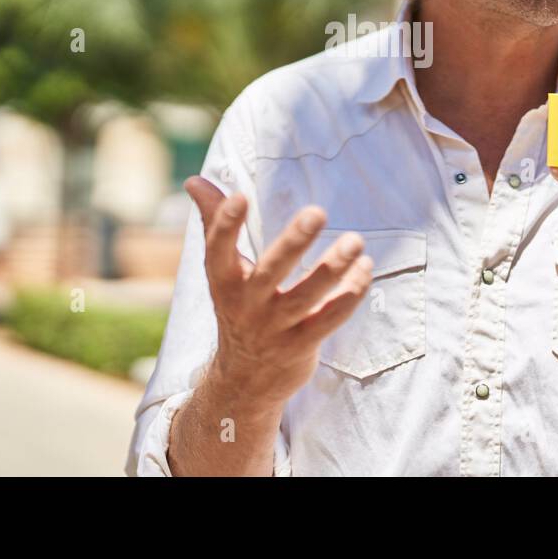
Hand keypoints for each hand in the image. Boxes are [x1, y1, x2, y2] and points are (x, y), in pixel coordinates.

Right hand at [184, 176, 373, 404]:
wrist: (243, 379)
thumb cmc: (237, 307)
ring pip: (306, 296)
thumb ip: (213, 221)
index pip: (219, 249)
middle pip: (271, 271)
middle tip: (317, 212)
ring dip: (333, 268)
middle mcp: (247, 305)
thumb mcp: (221, 270)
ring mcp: (274, 328)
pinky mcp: (301, 346)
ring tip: (355, 241)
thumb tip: (193, 179)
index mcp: (223, 281)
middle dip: (294, 242)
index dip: (226, 224)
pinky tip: (364, 269)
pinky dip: (349, 295)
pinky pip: (328, 320)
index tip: (239, 196)